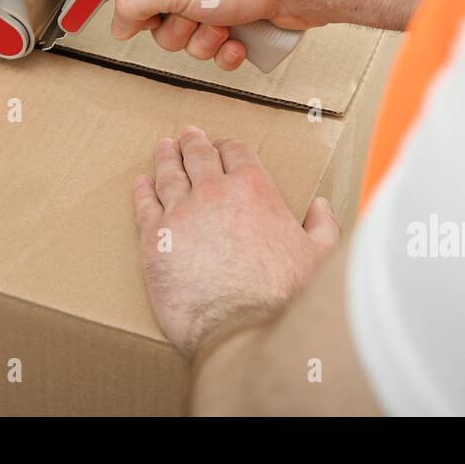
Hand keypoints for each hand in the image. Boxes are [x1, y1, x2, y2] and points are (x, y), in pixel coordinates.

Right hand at [110, 0, 322, 70]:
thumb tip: (117, 23)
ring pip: (192, 39)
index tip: (149, 17)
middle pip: (164, 22)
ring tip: (224, 27)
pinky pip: (219, 48)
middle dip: (182, 31)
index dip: (142, 9)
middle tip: (198, 18)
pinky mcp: (241, 19)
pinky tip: (238, 41)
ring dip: (206, 42)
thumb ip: (135, 4)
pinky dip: (227, 51)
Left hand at [132, 126, 340, 356]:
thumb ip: (322, 227)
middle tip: (189, 135)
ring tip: (165, 147)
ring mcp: (180, 213)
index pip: (238, 154)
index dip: (229, 146)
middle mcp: (213, 192)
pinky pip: (144, 206)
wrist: (241, 328)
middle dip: (194, 143)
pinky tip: (141, 183)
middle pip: (199, 156)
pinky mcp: (154, 239)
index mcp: (254, 189)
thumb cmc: (282, 297)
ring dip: (167, 158)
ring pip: (169, 175)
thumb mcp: (318, 257)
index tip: (224, 145)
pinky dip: (142, 191)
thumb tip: (321, 207)